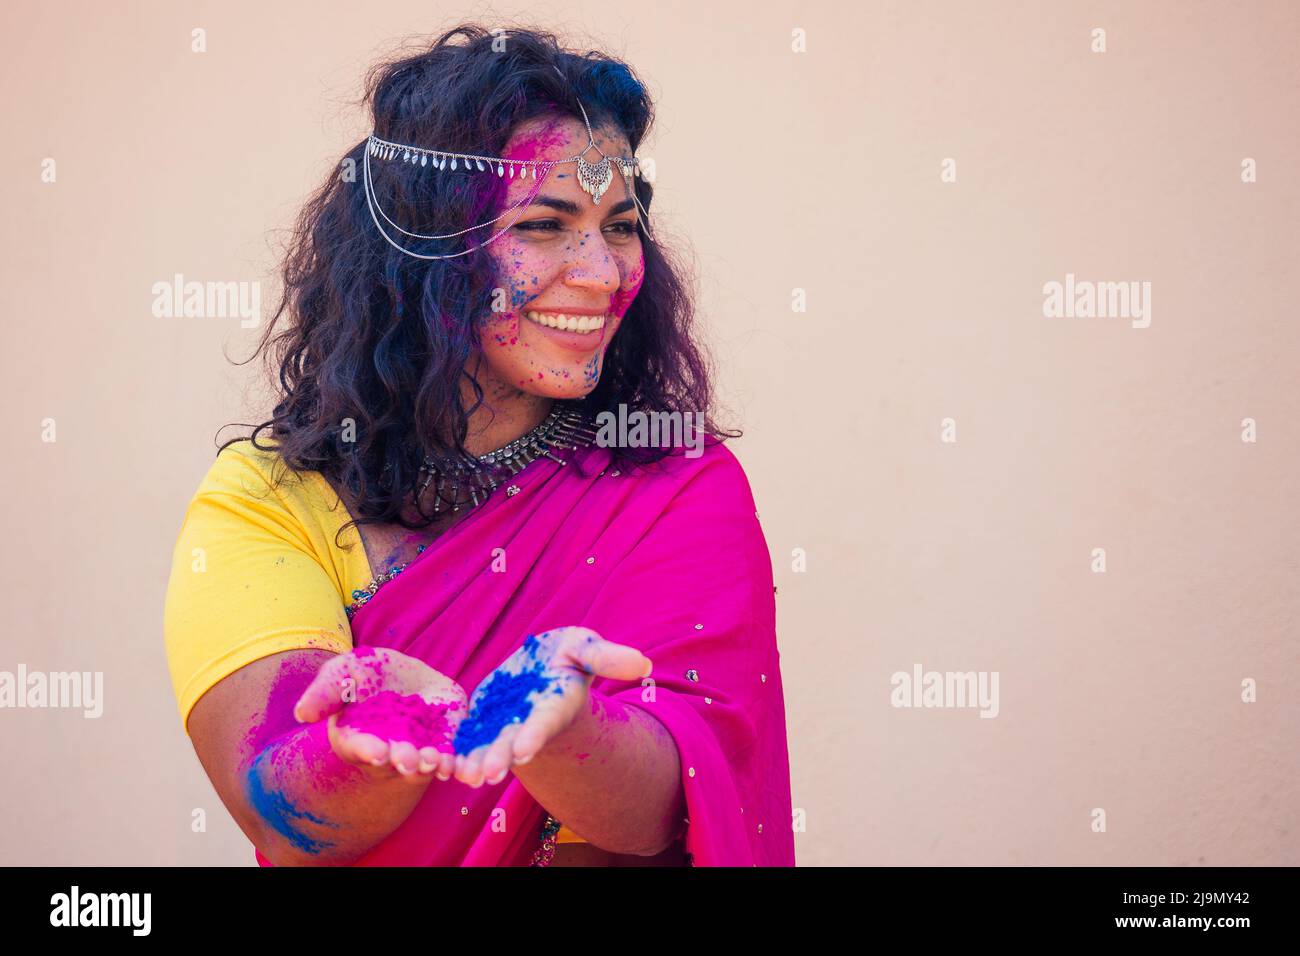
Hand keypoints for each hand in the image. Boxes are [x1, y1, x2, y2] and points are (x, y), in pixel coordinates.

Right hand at [293, 646, 467, 785]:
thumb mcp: (343, 674)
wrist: (402, 677)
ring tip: (436, 762)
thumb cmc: (365, 678)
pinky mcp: (445, 741)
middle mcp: (388, 750)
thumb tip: (302, 713)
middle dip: (402, 760)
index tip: (376, 752)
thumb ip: (326, 692)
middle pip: (395, 760)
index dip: (367, 750)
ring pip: (425, 763)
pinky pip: (451, 756)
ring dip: (431, 764)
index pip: (360, 748)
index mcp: (357, 738)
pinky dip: (455, 762)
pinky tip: (458, 764)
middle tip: (408, 759)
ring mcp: (418, 749)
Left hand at [451, 626, 651, 787]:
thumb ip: (607, 656)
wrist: (543, 665)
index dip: (537, 734)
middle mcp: (530, 722)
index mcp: (555, 704)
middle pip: (515, 742)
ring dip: (476, 762)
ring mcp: (505, 725)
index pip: (546, 721)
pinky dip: (457, 753)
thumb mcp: (586, 647)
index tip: (526, 749)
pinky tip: (442, 764)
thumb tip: (643, 663)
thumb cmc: (570, 655)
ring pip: (489, 748)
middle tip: (488, 773)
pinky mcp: (484, 722)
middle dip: (502, 756)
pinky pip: (468, 740)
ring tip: (462, 775)